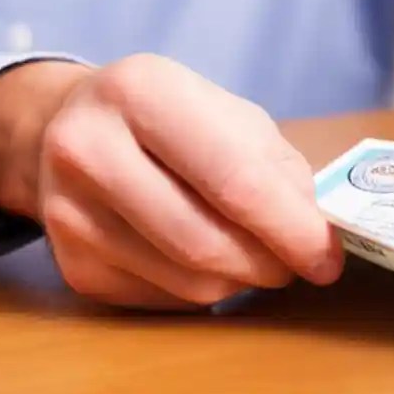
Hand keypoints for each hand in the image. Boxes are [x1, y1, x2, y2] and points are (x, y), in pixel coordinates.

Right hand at [0, 54, 342, 307]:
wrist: (66, 128)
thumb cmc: (172, 121)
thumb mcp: (230, 116)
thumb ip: (279, 169)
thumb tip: (317, 234)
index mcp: (142, 93)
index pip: (234, 181)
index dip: (292, 229)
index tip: (328, 258)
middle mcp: (89, 149)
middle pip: (206, 243)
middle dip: (270, 265)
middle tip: (297, 265)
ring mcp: (68, 212)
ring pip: (189, 283)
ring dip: (242, 281)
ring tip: (256, 257)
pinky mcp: (71, 264)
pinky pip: (165, 301)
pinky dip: (204, 290)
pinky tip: (207, 260)